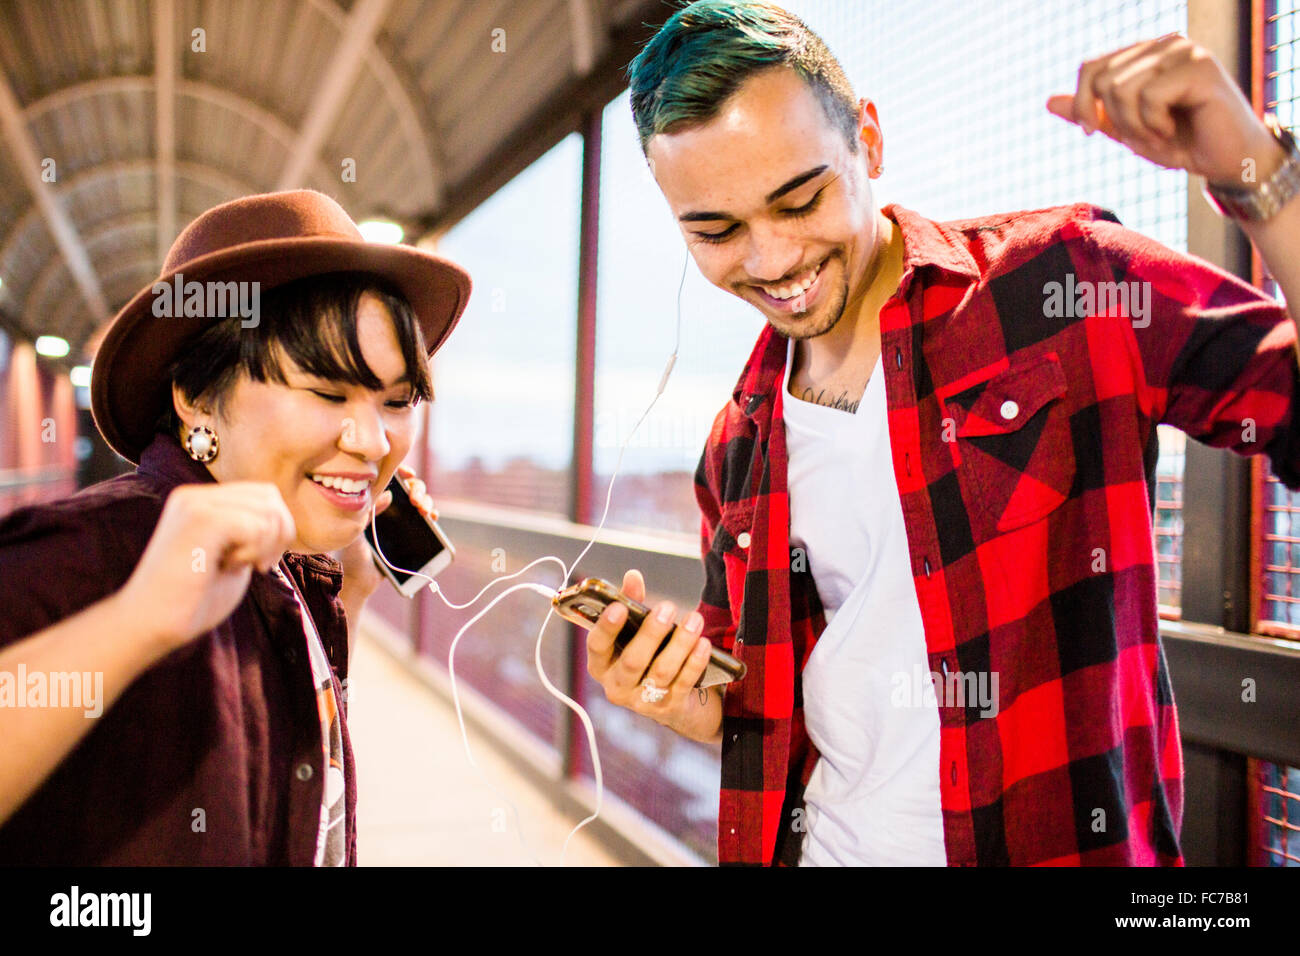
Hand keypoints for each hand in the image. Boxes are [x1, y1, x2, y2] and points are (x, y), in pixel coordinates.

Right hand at [117, 482, 296, 651]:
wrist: (149, 624)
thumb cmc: (191, 599)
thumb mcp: (231, 556)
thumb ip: (251, 532)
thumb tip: (283, 518)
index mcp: (200, 501)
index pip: (264, 494)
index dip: (277, 528)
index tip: (262, 561)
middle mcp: (195, 495)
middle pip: (270, 496)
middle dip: (279, 534)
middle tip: (260, 566)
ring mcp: (194, 504)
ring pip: (267, 510)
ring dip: (265, 545)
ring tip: (240, 566)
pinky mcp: (199, 520)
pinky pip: (255, 525)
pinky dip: (253, 551)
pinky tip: (229, 567)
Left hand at [332, 464, 437, 602]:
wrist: (355, 578)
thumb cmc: (350, 552)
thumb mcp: (357, 527)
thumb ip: (371, 510)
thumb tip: (389, 495)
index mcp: (374, 500)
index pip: (391, 479)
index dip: (402, 472)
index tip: (408, 474)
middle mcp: (390, 508)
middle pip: (409, 489)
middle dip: (417, 489)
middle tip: (415, 499)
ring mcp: (401, 521)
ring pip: (421, 502)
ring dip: (426, 501)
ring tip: (424, 509)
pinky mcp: (411, 535)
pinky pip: (426, 521)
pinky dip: (432, 515)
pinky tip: (432, 517)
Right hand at [585, 569, 720, 740]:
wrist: (669, 700)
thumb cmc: (646, 656)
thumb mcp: (633, 632)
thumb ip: (631, 603)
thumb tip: (633, 576)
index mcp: (601, 665)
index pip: (596, 646)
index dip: (606, 627)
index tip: (619, 607)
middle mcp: (617, 686)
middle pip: (632, 661)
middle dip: (651, 633)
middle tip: (667, 607)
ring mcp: (643, 701)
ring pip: (661, 671)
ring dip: (680, 643)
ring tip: (694, 619)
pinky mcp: (669, 707)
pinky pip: (683, 683)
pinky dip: (694, 662)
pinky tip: (703, 643)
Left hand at [1047, 34, 1284, 186]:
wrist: (1227, 161)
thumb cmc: (1181, 142)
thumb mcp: (1125, 130)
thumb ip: (1091, 113)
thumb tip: (1049, 100)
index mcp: (1145, 53)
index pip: (1090, 66)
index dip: (1082, 103)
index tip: (1091, 131)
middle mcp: (1164, 43)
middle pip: (1101, 78)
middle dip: (1114, 120)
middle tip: (1143, 136)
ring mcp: (1183, 51)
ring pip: (1120, 88)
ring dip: (1135, 126)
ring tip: (1160, 134)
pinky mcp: (1199, 67)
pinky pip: (1148, 97)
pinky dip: (1155, 125)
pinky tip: (1176, 129)